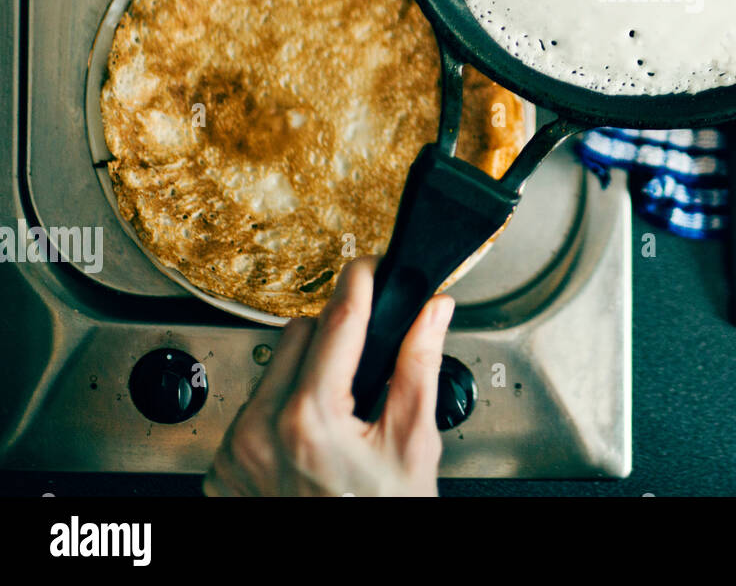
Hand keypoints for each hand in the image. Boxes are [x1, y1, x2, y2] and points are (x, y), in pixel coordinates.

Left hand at [203, 256, 452, 496]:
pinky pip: (248, 414)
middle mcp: (259, 433)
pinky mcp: (221, 474)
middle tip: (364, 368)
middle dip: (333, 338)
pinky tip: (305, 445)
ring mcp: (234, 456)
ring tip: (337, 418)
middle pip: (296, 336)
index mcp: (310, 419)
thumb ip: (419, 367)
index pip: (337, 321)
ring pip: (269, 372)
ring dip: (302, 376)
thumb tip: (432, 312)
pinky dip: (276, 416)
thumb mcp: (413, 446)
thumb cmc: (380, 521)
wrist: (342, 576)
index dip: (359, 282)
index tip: (368, 263)